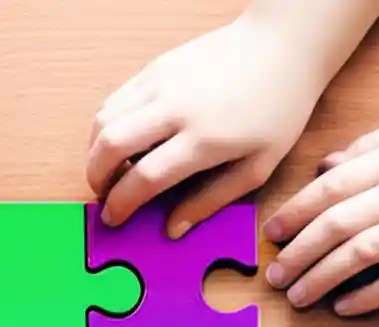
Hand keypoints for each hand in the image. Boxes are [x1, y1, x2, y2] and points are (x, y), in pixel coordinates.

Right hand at [87, 13, 327, 233]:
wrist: (282, 45)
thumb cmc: (278, 109)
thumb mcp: (258, 165)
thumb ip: (211, 200)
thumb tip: (173, 228)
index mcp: (205, 138)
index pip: (145, 177)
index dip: (121, 204)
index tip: (114, 219)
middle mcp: (176, 107)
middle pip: (111, 145)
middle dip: (96, 178)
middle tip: (104, 194)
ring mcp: (161, 82)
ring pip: (103, 119)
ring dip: (96, 151)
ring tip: (112, 169)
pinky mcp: (155, 67)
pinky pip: (114, 100)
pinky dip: (107, 125)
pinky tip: (122, 140)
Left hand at [264, 111, 378, 315]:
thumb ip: (370, 145)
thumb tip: (324, 166)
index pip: (329, 189)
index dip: (294, 213)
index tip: (271, 234)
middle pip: (337, 226)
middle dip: (298, 253)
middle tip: (273, 276)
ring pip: (361, 256)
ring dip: (322, 279)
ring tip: (296, 298)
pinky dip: (369, 296)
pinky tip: (343, 308)